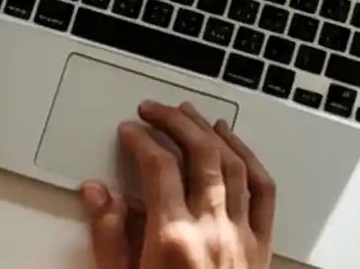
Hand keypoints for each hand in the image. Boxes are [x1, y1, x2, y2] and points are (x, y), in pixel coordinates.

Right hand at [80, 101, 274, 268]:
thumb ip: (108, 236)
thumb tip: (96, 191)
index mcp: (172, 239)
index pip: (157, 167)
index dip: (141, 140)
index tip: (128, 130)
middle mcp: (211, 230)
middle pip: (199, 154)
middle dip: (175, 122)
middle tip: (154, 109)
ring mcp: (241, 237)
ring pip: (232, 165)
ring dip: (210, 132)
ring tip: (190, 114)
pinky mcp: (261, 249)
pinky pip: (263, 191)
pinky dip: (249, 160)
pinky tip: (234, 144)